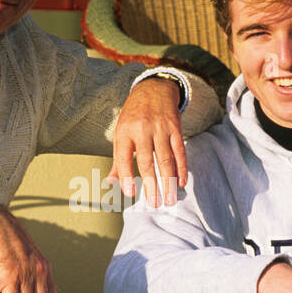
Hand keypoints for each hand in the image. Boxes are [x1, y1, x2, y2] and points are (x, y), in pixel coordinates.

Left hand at [107, 76, 185, 206]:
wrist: (153, 89)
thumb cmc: (133, 116)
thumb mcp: (120, 133)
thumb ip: (117, 159)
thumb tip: (110, 182)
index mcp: (124, 132)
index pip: (123, 157)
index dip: (126, 176)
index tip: (130, 194)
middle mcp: (142, 130)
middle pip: (147, 161)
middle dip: (151, 185)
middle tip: (154, 203)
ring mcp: (160, 128)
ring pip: (165, 159)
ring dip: (168, 181)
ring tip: (170, 199)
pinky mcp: (175, 128)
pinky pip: (179, 151)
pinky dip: (181, 168)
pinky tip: (181, 182)